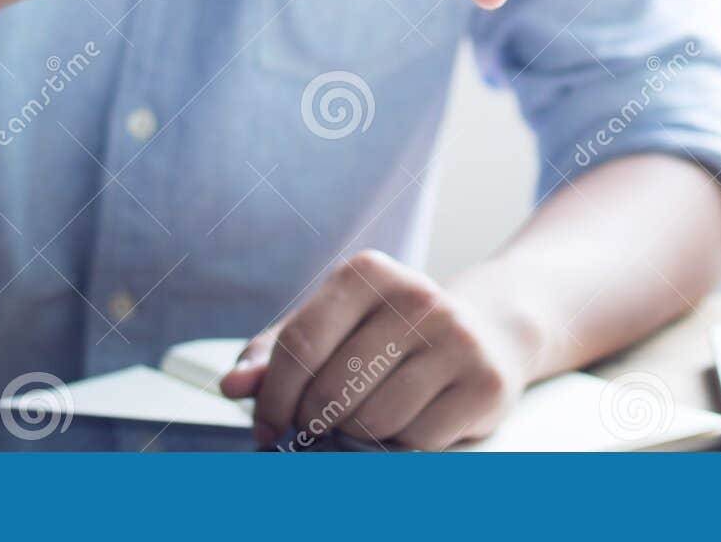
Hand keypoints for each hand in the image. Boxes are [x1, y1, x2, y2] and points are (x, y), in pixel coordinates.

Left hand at [220, 250, 534, 449]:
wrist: (489, 332)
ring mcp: (456, 338)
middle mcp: (417, 296)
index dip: (272, 397)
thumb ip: (277, 353)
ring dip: (357, 437)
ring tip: (368, 418)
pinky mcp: (484, 382)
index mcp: (368, 273)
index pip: (299, 345)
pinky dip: (399, 448)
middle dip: (313, 423)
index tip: (266, 426)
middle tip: (318, 427)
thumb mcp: (334, 327)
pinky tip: (408, 424)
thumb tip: (232, 385)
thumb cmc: (392, 334)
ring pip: (372, 423)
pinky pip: (416, 443)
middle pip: (332, 390)